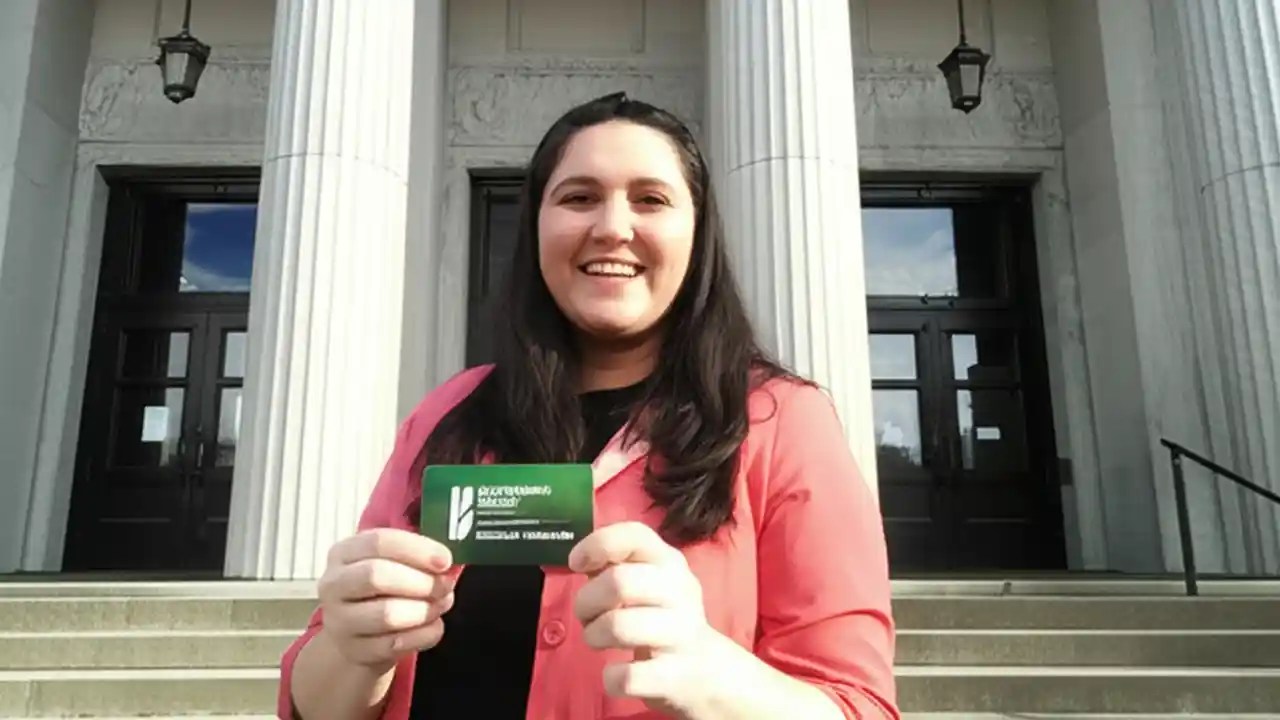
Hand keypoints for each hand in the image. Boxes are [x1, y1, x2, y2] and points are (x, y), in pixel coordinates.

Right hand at [316, 528, 456, 672]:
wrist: (357, 636)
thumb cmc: (380, 591)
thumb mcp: (390, 564)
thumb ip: (415, 557)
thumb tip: (446, 562)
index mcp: (343, 553)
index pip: (378, 542)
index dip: (417, 550)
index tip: (445, 560)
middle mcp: (334, 585)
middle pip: (377, 575)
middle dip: (421, 581)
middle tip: (445, 585)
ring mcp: (339, 621)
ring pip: (387, 614)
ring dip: (424, 610)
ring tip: (440, 605)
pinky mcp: (354, 651)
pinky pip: (396, 644)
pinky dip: (424, 635)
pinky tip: (433, 626)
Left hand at [569, 522, 728, 716]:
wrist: (707, 671)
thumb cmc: (662, 618)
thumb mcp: (648, 582)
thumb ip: (615, 566)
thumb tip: (583, 562)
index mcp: (669, 562)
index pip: (635, 535)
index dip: (597, 545)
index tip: (578, 564)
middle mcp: (680, 591)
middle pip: (618, 582)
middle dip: (586, 601)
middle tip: (586, 615)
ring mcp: (681, 633)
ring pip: (617, 626)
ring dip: (593, 635)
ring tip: (599, 640)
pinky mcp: (675, 675)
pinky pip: (625, 676)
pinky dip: (610, 677)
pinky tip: (617, 673)